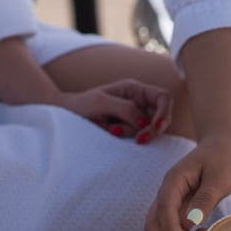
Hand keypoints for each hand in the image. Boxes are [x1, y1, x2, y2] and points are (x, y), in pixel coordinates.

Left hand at [54, 79, 171, 143]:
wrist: (66, 117)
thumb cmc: (81, 105)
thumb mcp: (101, 102)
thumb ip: (125, 108)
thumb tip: (145, 122)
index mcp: (135, 89)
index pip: (163, 97)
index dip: (164, 112)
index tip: (154, 126)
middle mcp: (139, 103)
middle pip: (162, 117)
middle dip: (152, 130)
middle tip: (138, 140)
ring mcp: (135, 118)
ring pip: (151, 131)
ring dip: (135, 134)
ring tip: (112, 131)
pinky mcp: (130, 132)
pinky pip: (140, 138)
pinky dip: (129, 140)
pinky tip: (112, 134)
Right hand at [145, 136, 230, 230]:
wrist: (221, 144)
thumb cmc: (223, 157)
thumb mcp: (219, 178)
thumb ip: (204, 200)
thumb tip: (190, 223)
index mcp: (174, 181)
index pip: (165, 210)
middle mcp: (167, 191)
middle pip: (153, 222)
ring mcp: (171, 199)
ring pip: (157, 226)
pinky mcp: (178, 206)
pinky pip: (170, 225)